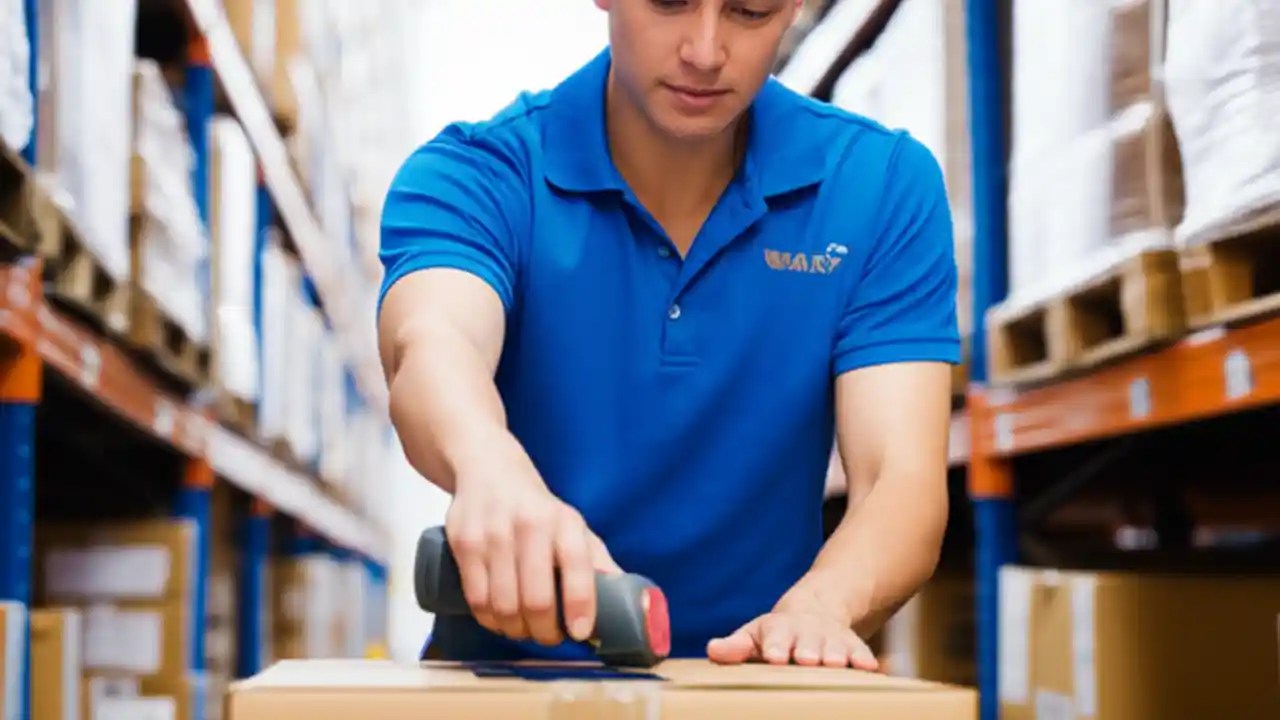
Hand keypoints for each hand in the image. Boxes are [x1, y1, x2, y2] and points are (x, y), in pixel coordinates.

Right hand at [445, 436, 620, 646]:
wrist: (488, 469)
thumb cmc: (537, 508)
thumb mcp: (573, 525)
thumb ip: (597, 561)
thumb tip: (626, 600)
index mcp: (564, 522)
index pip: (577, 568)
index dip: (579, 607)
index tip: (579, 632)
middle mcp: (530, 525)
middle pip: (537, 600)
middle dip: (544, 631)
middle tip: (548, 637)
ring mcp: (494, 534)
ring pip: (504, 605)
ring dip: (515, 630)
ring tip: (522, 629)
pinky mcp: (465, 543)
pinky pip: (476, 598)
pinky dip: (489, 620)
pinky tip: (498, 619)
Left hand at [706, 585, 878, 670]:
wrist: (814, 611)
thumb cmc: (776, 634)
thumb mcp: (753, 636)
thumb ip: (735, 647)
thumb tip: (712, 649)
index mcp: (779, 630)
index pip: (776, 637)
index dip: (776, 646)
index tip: (775, 656)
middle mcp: (807, 632)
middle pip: (809, 641)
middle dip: (809, 650)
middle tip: (808, 660)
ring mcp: (831, 638)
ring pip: (836, 647)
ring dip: (837, 654)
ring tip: (837, 664)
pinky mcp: (852, 646)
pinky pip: (861, 652)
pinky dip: (865, 659)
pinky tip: (871, 668)